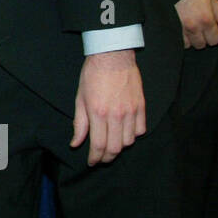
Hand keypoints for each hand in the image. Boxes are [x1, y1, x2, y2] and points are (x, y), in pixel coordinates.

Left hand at [70, 49, 145, 164]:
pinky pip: (141, 129)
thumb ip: (79, 123)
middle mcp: (116, 115)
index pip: (98, 144)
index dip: (95, 157)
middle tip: (101, 159)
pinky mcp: (141, 106)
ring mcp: (131, 111)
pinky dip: (133, 135)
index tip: (92, 162)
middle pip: (115, 147)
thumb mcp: (80, 98)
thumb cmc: (92, 75)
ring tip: (112, 145)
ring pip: (129, 141)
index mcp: (98, 113)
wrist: (112, 56)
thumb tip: (75, 143)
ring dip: (119, 147)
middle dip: (107, 157)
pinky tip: (125, 133)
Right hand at [174, 0, 217, 48]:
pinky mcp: (168, 26)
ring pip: (186, 44)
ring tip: (189, 30)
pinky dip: (178, 37)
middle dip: (202, 39)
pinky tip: (179, 29)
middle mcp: (193, 26)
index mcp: (206, 19)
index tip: (212, 32)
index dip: (214, 36)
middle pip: (200, 45)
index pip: (214, 40)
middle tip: (201, 30)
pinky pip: (174, 40)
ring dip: (189, 39)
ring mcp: (179, 28)